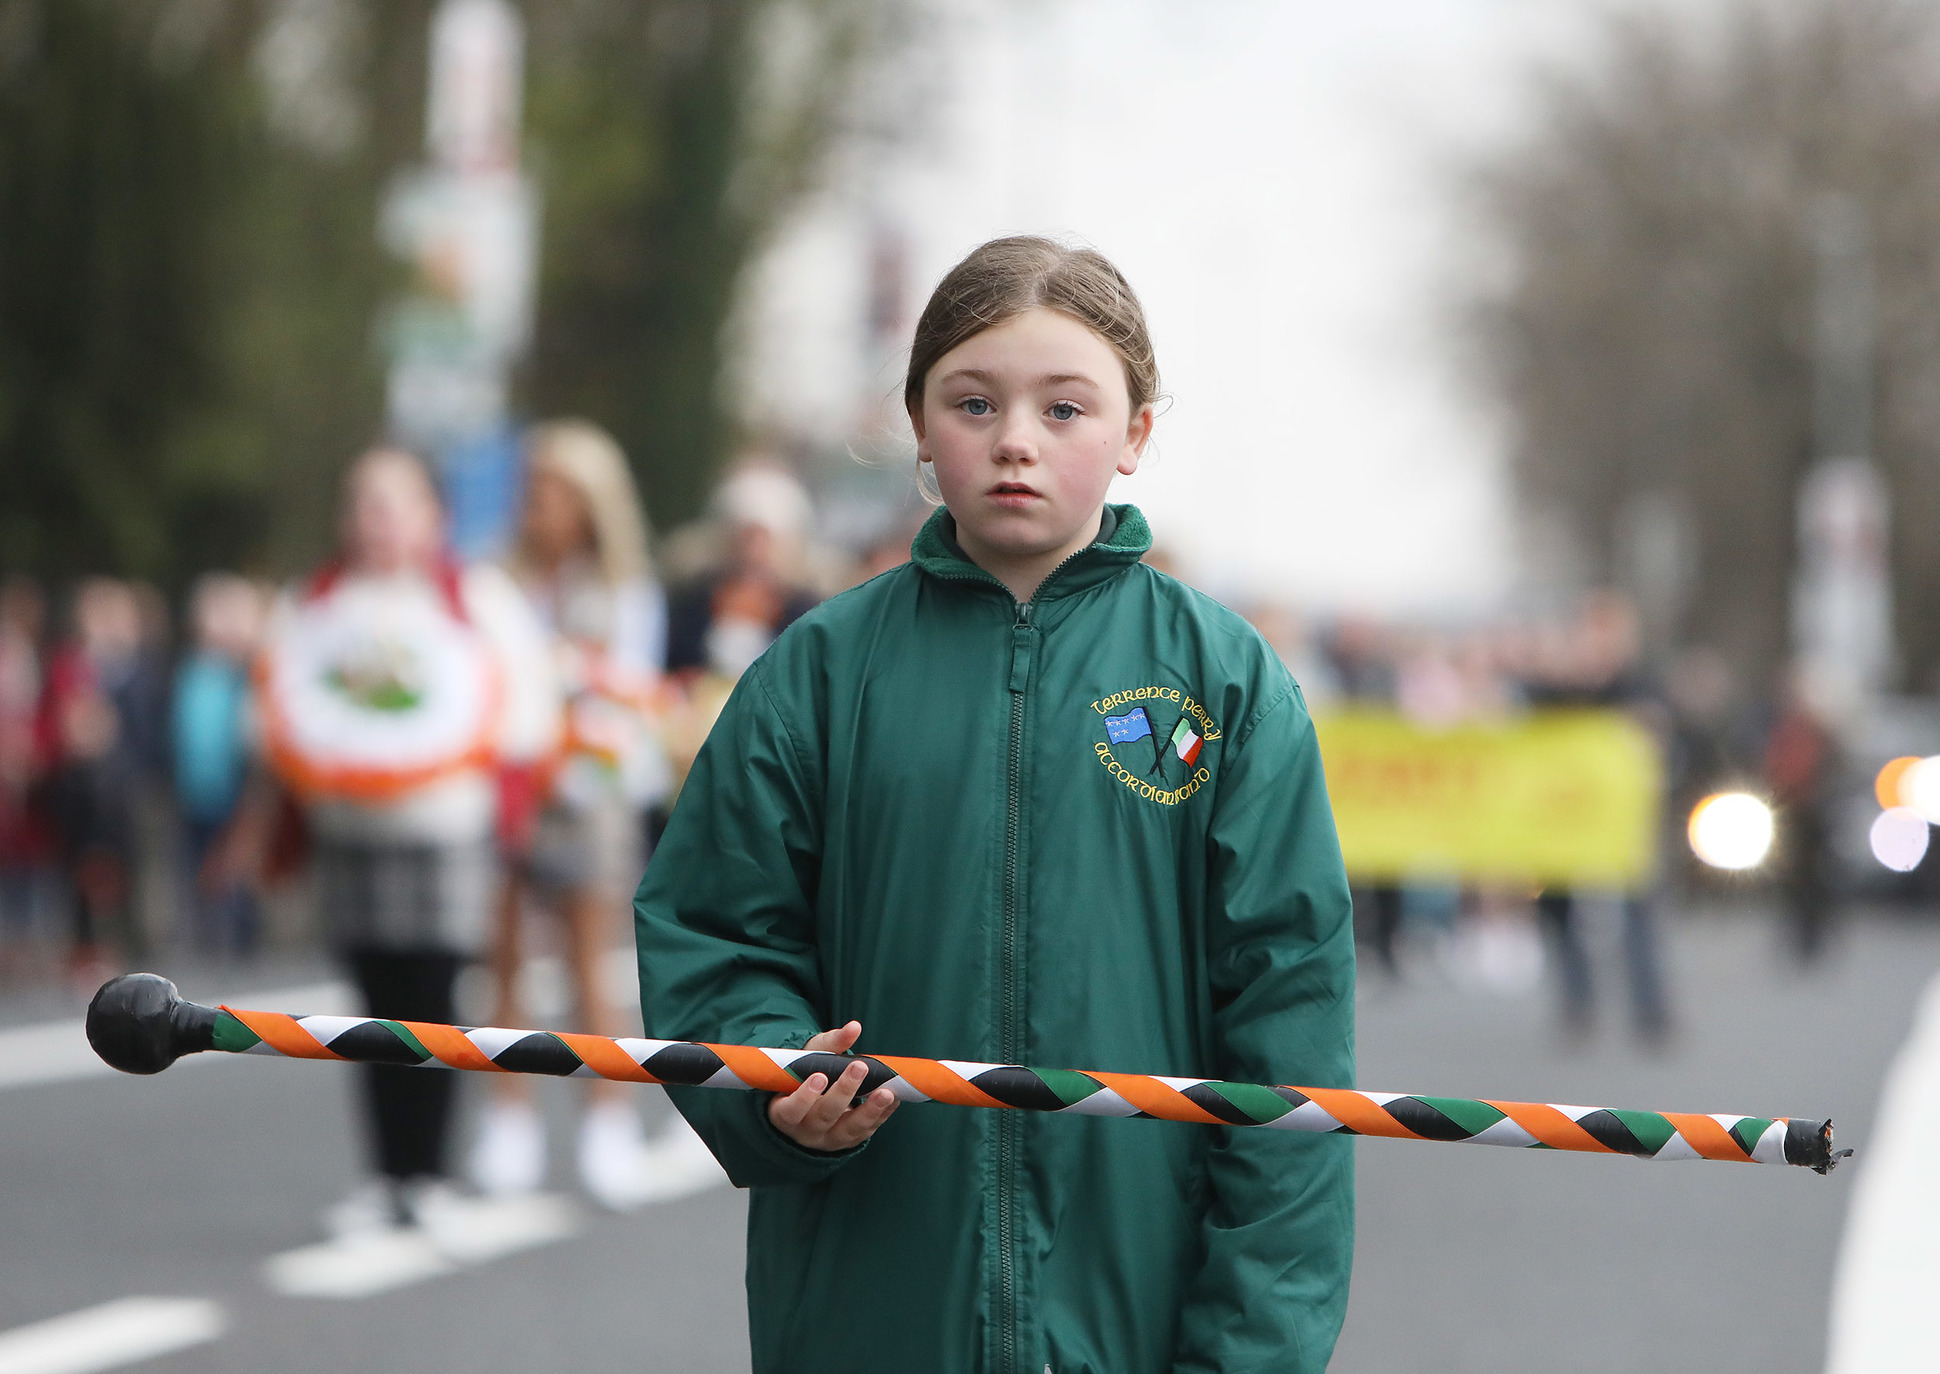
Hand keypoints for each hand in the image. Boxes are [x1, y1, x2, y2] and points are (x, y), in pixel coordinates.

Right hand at [766, 1021, 898, 1152]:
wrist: (810, 1104)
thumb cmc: (805, 1076)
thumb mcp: (809, 1058)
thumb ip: (830, 1044)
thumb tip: (854, 1027)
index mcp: (785, 1113)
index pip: (791, 1110)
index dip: (804, 1096)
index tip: (819, 1076)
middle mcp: (805, 1131)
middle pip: (824, 1116)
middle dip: (843, 1091)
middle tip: (859, 1067)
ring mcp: (828, 1139)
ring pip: (848, 1129)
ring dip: (869, 1110)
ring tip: (886, 1092)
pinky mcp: (848, 1141)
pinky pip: (866, 1130)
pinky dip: (881, 1114)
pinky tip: (894, 1098)